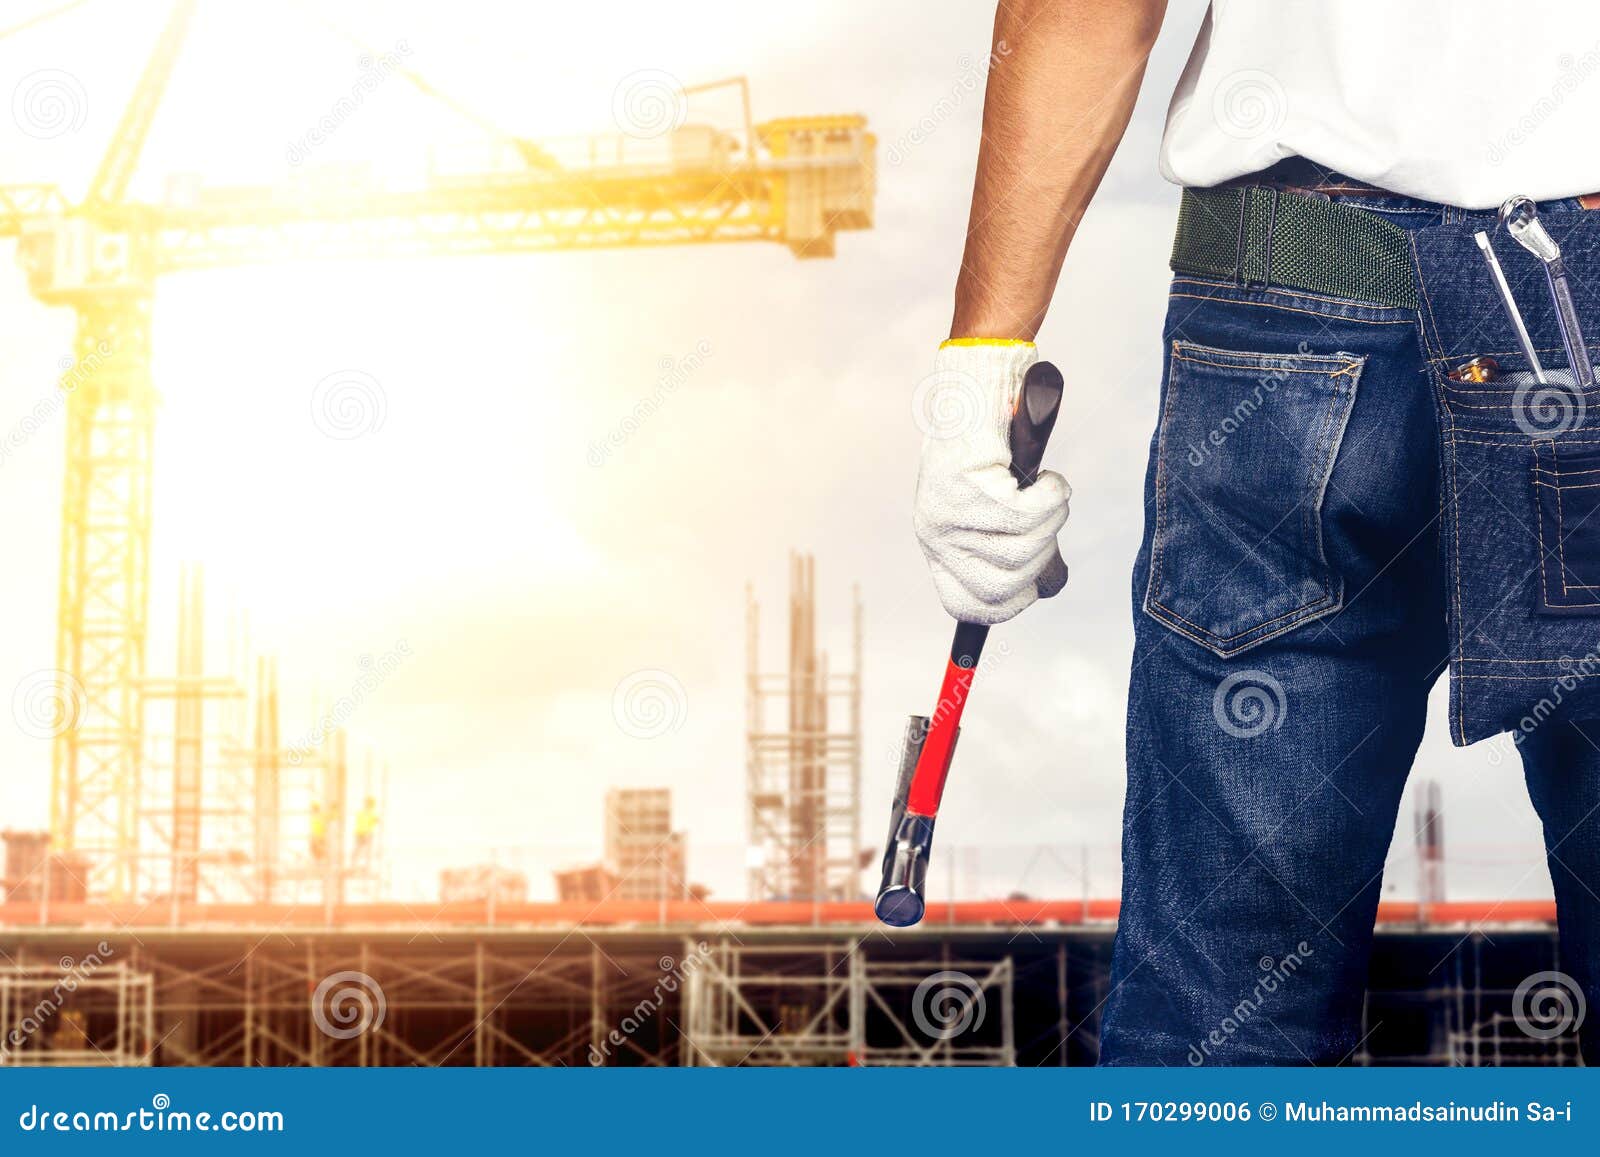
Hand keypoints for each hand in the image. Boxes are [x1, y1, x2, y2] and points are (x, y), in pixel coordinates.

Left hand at [912, 340, 1070, 625]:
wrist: (976, 385)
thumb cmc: (991, 448)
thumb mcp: (989, 507)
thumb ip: (1006, 548)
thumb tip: (1044, 586)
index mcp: (934, 543)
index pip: (966, 605)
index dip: (1006, 605)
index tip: (1031, 591)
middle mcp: (934, 533)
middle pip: (1007, 586)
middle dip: (1042, 558)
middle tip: (1047, 520)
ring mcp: (950, 511)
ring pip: (1026, 549)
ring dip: (1052, 520)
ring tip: (1045, 491)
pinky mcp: (971, 484)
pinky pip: (1034, 513)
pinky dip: (1053, 496)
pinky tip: (1044, 477)